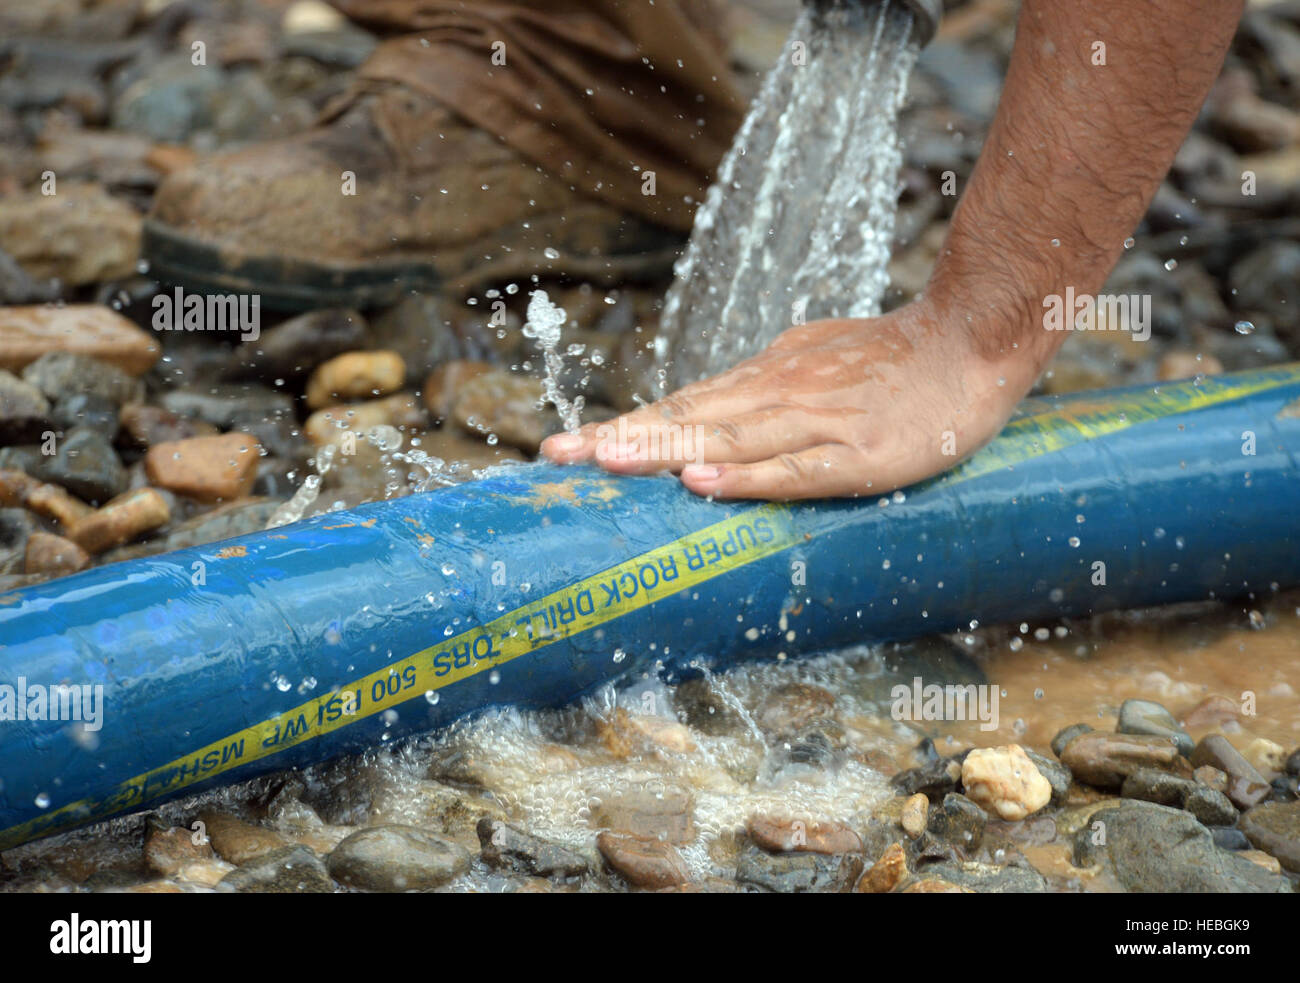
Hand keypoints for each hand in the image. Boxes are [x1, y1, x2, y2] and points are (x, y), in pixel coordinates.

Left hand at [540, 299, 1028, 500]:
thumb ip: (762, 387)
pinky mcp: (856, 453)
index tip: (567, 446)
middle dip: (620, 440)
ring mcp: (816, 422)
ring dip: (662, 451)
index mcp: (765, 378)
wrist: (971, 342)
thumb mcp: (813, 361)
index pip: (681, 405)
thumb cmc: (892, 359)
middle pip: (688, 419)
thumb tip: (710, 412)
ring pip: (726, 439)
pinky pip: (793, 469)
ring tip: (605, 464)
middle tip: (557, 457)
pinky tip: (701, 484)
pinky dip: (744, 477)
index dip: (624, 426)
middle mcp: (778, 395)